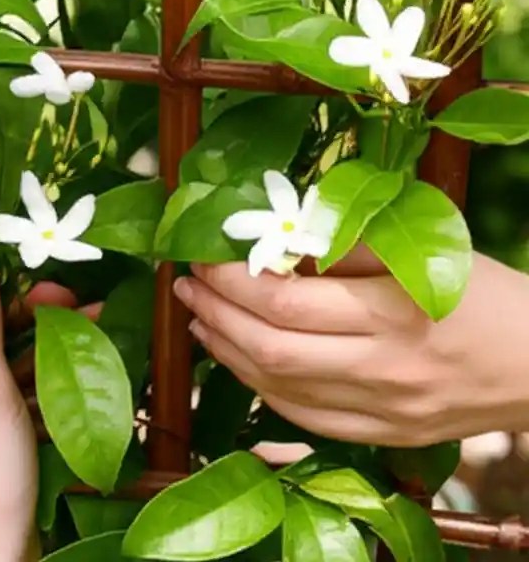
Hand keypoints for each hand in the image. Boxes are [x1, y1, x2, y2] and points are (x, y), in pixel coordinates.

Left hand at [175, 248, 528, 445]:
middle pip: (271, 347)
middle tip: (187, 284)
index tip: (206, 254)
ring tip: (200, 317)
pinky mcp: (384, 436)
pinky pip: (302, 419)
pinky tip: (238, 358)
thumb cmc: (484, 294)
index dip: (231, 279)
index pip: (286, 301)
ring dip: (225, 349)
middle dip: (215, 312)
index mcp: (396, 311)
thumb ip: (349, 246)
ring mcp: (384, 409)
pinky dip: (259, 387)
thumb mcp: (424, 252)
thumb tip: (275, 236)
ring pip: (278, 386)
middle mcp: (385, 366)